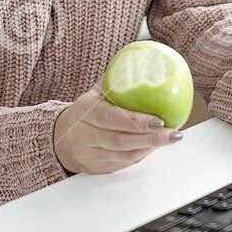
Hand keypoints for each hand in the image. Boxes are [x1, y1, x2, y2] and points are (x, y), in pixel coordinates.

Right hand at [52, 88, 181, 174]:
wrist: (58, 140)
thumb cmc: (82, 114)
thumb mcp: (92, 95)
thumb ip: (114, 82)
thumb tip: (139, 62)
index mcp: (85, 113)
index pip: (111, 118)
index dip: (136, 121)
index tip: (158, 119)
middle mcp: (86, 136)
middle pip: (120, 140)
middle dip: (151, 138)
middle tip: (173, 132)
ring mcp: (91, 156)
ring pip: (124, 156)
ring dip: (150, 147)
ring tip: (171, 138)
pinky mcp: (99, 168)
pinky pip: (124, 164)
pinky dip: (142, 155)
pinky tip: (156, 146)